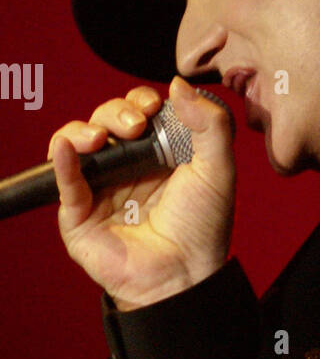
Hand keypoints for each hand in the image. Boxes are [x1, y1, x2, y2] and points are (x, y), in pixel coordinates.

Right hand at [49, 77, 234, 310]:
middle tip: (136, 126)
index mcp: (159, 153)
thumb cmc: (203, 226)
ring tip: (101, 138)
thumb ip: (211, 124)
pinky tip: (68, 147)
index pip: (139, 111)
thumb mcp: (219, 169)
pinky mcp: (79, 213)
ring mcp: (101, 187)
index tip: (153, 106)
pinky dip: (62, 158)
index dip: (141, 101)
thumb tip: (177, 84)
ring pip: (79, 142)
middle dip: (117, 112)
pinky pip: (64, 181)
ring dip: (85, 129)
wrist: (185, 275)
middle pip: (107, 120)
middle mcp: (127, 166)